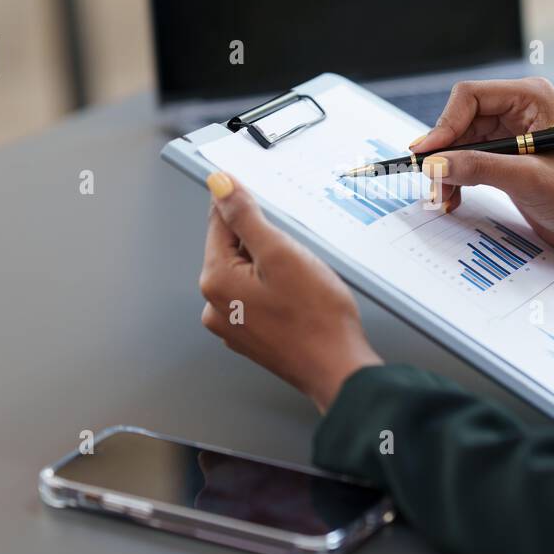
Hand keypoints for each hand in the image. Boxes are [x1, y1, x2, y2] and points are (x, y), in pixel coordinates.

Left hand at [199, 172, 382, 411]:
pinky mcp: (252, 335)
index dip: (245, 208)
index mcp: (215, 281)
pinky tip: (300, 300)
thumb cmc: (315, 317)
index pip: (219, 223)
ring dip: (272, 268)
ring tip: (302, 282)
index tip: (269, 208)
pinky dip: (277, 291)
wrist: (338, 368)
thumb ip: (244, 216)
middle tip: (296, 256)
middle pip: (234, 250)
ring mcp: (232, 324)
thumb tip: (218, 185)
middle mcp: (215, 305)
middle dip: (265, 243)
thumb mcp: (280, 252)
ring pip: (248, 274)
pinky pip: (258, 297)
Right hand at [413, 77, 553, 284]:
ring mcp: (510, 134)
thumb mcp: (528, 180)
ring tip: (444, 197)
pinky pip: (466, 161)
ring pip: (458, 144)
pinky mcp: (505, 158)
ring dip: (447, 170)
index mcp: (530, 97)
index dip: (444, 125)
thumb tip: (435, 164)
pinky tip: (454, 200)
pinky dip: (456, 179)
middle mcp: (518, 109)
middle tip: (433, 183)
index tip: (427, 156)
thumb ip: (480, 168)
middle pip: (459, 121)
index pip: (470, 97)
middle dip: (444, 153)